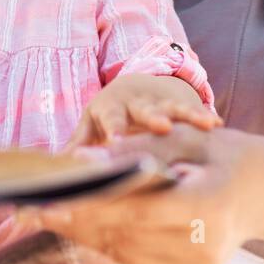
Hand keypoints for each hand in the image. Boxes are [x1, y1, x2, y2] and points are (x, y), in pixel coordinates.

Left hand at [28, 124, 253, 263]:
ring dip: (84, 235)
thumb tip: (83, 159)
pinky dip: (105, 245)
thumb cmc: (217, 156)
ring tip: (47, 216)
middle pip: (125, 236)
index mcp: (208, 205)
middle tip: (32, 208)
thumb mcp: (182, 138)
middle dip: (76, 220)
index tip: (50, 198)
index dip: (90, 205)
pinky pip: (135, 263)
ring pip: (124, 254)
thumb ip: (135, 148)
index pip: (138, 210)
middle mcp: (204, 245)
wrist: (258, 190)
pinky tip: (80, 228)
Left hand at [67, 73, 221, 148]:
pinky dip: (202, 116)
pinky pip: (192, 110)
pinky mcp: (179, 105)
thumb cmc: (109, 118)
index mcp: (109, 110)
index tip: (115, 139)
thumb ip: (77, 149)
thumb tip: (49, 175)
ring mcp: (159, 103)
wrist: (137, 88)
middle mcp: (134, 103)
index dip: (113, 129)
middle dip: (152, 118)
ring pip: (172, 108)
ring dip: (186, 115)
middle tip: (161, 126)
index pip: (110, 119)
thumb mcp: (91, 128)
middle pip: (143, 110)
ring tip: (202, 124)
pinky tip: (214, 123)